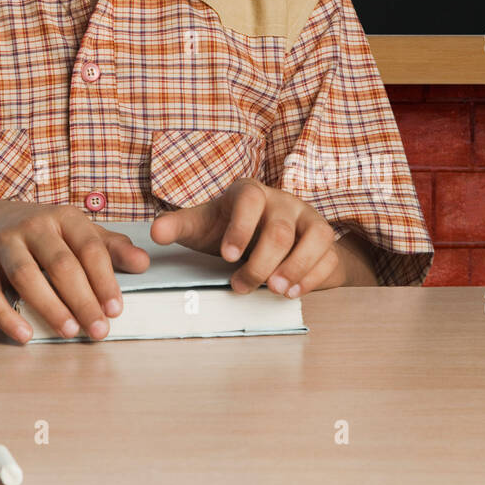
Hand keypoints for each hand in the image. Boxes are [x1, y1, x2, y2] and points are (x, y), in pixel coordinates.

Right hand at [0, 202, 150, 342]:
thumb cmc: (39, 233)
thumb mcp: (75, 231)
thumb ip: (110, 247)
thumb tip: (144, 263)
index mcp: (63, 217)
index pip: (89, 247)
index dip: (104, 279)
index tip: (116, 309)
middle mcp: (32, 226)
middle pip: (60, 264)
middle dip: (82, 299)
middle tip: (98, 330)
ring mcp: (3, 244)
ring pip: (25, 276)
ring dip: (49, 306)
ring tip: (69, 331)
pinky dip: (6, 316)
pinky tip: (24, 335)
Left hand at [151, 178, 344, 297]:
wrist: (267, 236)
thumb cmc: (229, 228)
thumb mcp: (202, 225)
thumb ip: (178, 226)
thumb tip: (155, 232)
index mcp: (250, 192)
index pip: (250, 200)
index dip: (240, 228)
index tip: (226, 256)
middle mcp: (283, 201)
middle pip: (280, 230)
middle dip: (261, 262)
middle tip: (240, 285)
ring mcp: (308, 219)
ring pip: (316, 237)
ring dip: (296, 268)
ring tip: (274, 289)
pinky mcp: (325, 241)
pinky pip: (329, 256)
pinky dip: (313, 277)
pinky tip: (293, 292)